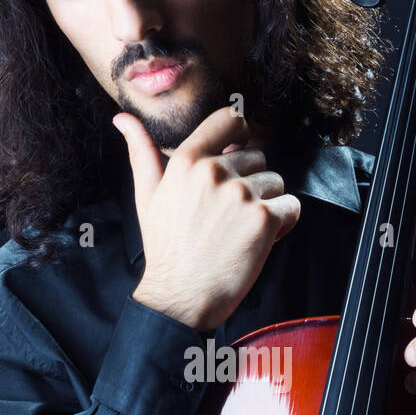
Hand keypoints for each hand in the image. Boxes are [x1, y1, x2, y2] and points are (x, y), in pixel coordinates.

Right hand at [113, 106, 299, 330]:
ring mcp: (241, 194)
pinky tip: (257, 240)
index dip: (241, 134)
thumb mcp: (147, 196)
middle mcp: (214, 171)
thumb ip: (141, 152)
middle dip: (251, 183)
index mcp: (186, 161)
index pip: (229, 120)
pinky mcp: (264, 218)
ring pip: (276, 182)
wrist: (180, 296)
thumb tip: (123, 118)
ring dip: (267, 204)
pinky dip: (283, 224)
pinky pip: (291, 207)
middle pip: (257, 157)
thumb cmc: (165, 248)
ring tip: (241, 230)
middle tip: (229, 215)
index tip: (240, 152)